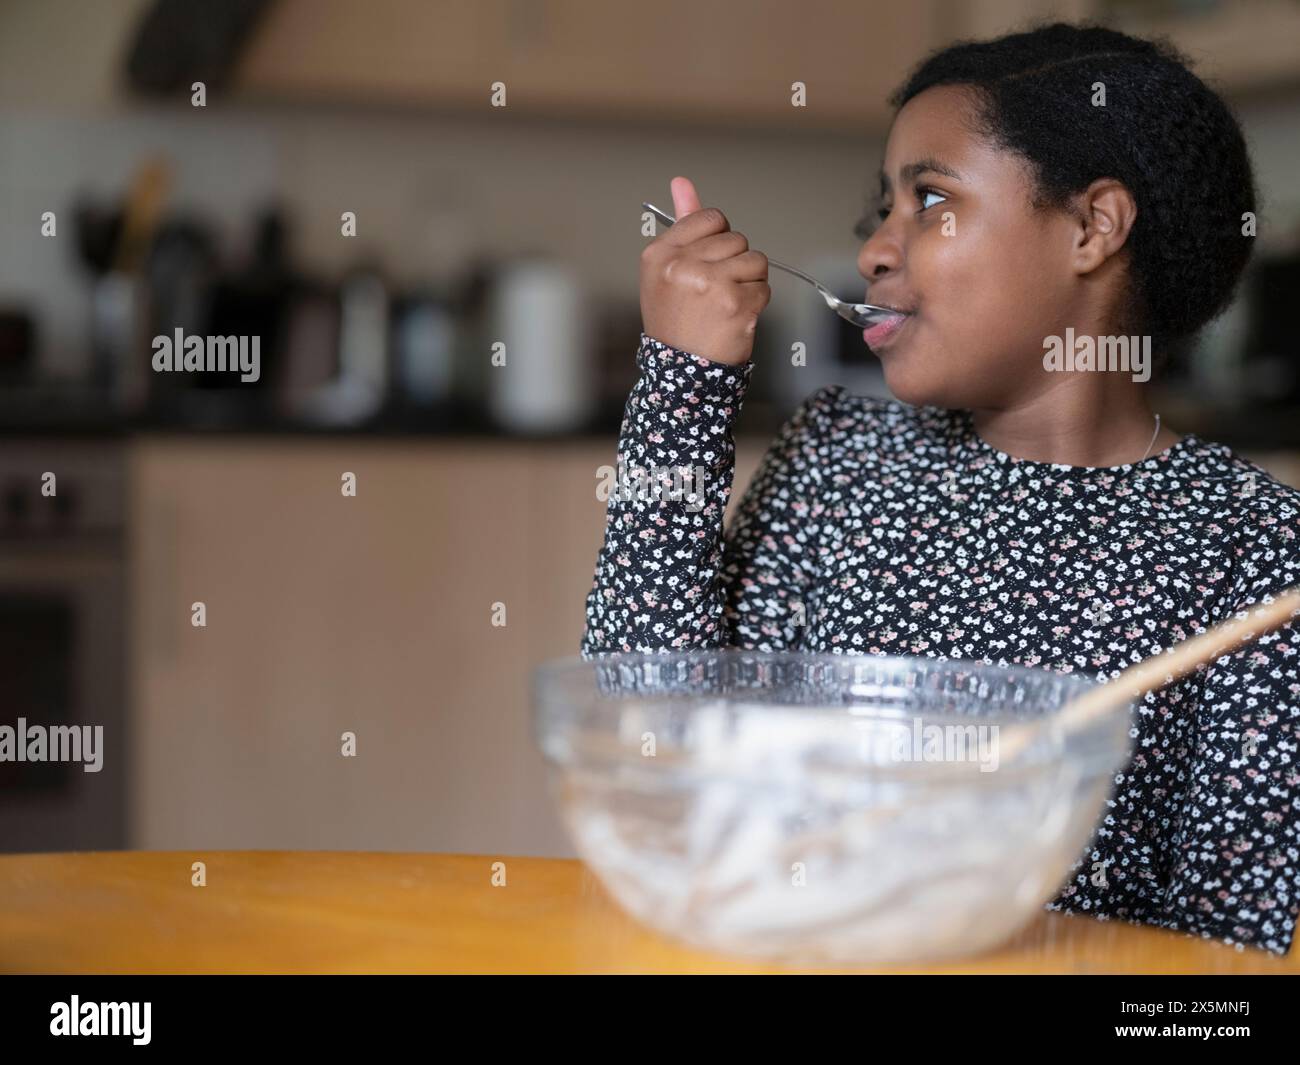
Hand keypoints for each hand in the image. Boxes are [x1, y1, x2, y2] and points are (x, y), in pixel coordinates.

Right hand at [639, 176, 770, 365]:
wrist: (681, 375)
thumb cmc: (675, 322)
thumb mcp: (666, 272)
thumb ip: (681, 224)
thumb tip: (681, 181)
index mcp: (660, 254)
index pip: (710, 218)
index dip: (717, 242)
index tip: (706, 267)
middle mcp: (682, 265)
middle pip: (736, 239)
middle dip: (734, 264)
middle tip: (712, 295)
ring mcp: (710, 284)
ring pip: (755, 260)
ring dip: (748, 283)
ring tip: (725, 306)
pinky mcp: (736, 303)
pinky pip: (764, 286)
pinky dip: (756, 304)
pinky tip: (735, 318)